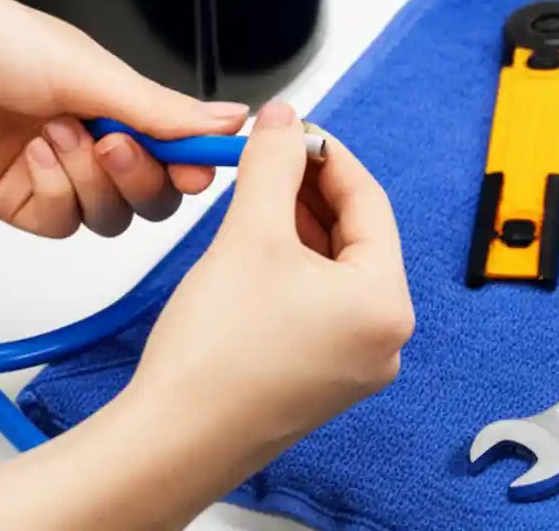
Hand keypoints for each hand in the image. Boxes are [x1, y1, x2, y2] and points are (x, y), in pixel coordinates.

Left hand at [0, 0, 248, 237]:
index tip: (200, 167)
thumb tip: (228, 120)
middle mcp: (90, 140)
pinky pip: (61, 222)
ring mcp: (55, 174)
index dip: (193, 164)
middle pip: (151, 196)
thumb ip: (160, 108)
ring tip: (56, 132)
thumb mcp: (88, 69)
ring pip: (109, 215)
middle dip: (141, 176)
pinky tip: (32, 154)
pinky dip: (54, 191)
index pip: (177, 149)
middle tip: (116, 144)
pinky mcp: (18, 201)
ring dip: (89, 179)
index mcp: (114, 100)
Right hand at [130, 102, 413, 450]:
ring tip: (255, 195)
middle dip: (308, 190)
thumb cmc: (215, 356)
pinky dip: (290, 267)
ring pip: (332, 269)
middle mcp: (382, 338)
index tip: (292, 129)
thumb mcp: (249, 233)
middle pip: (354, 235)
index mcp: (385, 303)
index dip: (326, 154)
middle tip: (268, 155)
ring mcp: (352, 363)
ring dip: (297, 226)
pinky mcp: (318, 376)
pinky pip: (316, 303)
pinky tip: (254, 247)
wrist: (173, 438)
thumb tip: (285, 120)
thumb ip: (272, 164)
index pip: (368, 200)